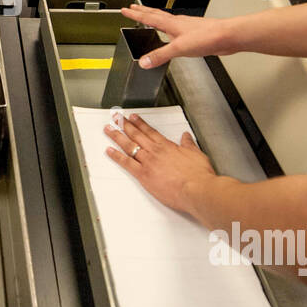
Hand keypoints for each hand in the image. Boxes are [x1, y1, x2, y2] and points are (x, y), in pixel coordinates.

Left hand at [103, 113, 218, 217]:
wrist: (196, 188)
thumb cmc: (198, 175)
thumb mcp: (196, 154)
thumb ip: (188, 144)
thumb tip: (186, 137)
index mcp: (167, 146)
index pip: (149, 131)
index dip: (139, 123)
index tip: (132, 117)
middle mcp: (155, 151)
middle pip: (136, 135)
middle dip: (124, 125)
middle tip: (115, 118)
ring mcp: (148, 162)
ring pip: (128, 146)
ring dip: (117, 136)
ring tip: (108, 129)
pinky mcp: (143, 175)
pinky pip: (126, 163)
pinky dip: (116, 156)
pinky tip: (109, 151)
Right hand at [119, 4, 233, 66]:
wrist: (226, 36)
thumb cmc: (207, 37)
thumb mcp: (179, 48)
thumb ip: (160, 55)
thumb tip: (144, 62)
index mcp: (171, 23)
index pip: (148, 17)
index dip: (136, 14)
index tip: (126, 10)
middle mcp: (177, 23)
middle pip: (156, 14)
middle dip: (143, 11)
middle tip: (134, 7)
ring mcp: (186, 27)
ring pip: (166, 20)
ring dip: (155, 18)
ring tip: (149, 18)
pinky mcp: (194, 34)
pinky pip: (176, 29)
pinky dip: (169, 29)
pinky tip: (172, 34)